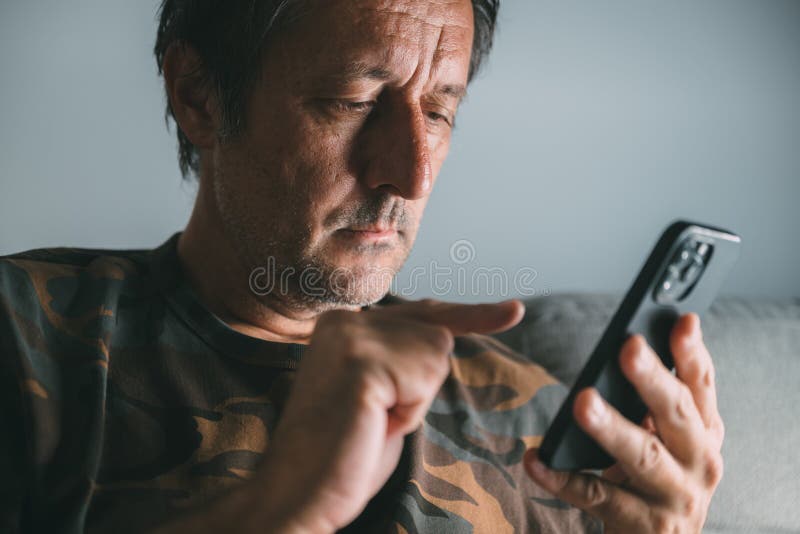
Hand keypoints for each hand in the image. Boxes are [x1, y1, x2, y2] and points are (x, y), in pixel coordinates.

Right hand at [254, 298, 524, 532]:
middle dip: (421, 386)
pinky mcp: (362, 361)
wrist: (298, 495)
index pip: (424, 312)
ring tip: (371, 423)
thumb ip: (403, 359)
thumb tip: (445, 337)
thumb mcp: (382, 395)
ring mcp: (351, 336)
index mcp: (343, 324)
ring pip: (436, 352)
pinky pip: (426, 376)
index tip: (515, 311)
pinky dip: (411, 412)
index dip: (472, 315)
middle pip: (437, 333)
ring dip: (416, 401)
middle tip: (374, 419)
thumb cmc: (344, 454)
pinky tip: (374, 424)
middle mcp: (345, 320)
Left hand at [524, 313, 724, 532]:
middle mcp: (699, 462)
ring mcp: (675, 497)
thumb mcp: (670, 441)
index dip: (692, 354)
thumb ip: (658, 402)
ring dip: (611, 428)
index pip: (700, 386)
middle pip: (675, 415)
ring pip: (641, 456)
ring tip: (582, 402)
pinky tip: (534, 460)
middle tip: (628, 347)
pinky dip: (562, 478)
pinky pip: (596, 497)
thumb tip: (629, 348)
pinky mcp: (645, 525)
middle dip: (652, 380)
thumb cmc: (659, 480)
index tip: (682, 321)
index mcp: (704, 432)